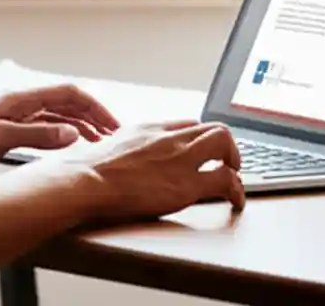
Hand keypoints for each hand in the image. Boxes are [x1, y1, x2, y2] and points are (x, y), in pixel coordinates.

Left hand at [0, 84, 120, 168]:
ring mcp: (12, 115)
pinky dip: (60, 133)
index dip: (95, 108)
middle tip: (113, 139)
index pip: (69, 93)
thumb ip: (37, 135)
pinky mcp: (4, 129)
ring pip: (55, 115)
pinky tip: (65, 146)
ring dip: (78, 126)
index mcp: (20, 98)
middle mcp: (19, 102)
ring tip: (96, 144)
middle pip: (65, 102)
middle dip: (92, 117)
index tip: (114, 128)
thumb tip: (75, 133)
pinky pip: (42, 126)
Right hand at [76, 120, 245, 219]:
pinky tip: (236, 200)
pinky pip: (225, 180)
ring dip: (235, 161)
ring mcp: (179, 158)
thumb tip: (128, 155)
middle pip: (212, 127)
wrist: (87, 182)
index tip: (206, 151)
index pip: (190, 124)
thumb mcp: (111, 145)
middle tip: (227, 162)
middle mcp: (169, 138)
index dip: (202, 139)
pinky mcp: (186, 184)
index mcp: (150, 128)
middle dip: (226, 146)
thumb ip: (128, 146)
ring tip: (234, 178)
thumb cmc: (90, 170)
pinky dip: (237, 190)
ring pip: (224, 143)